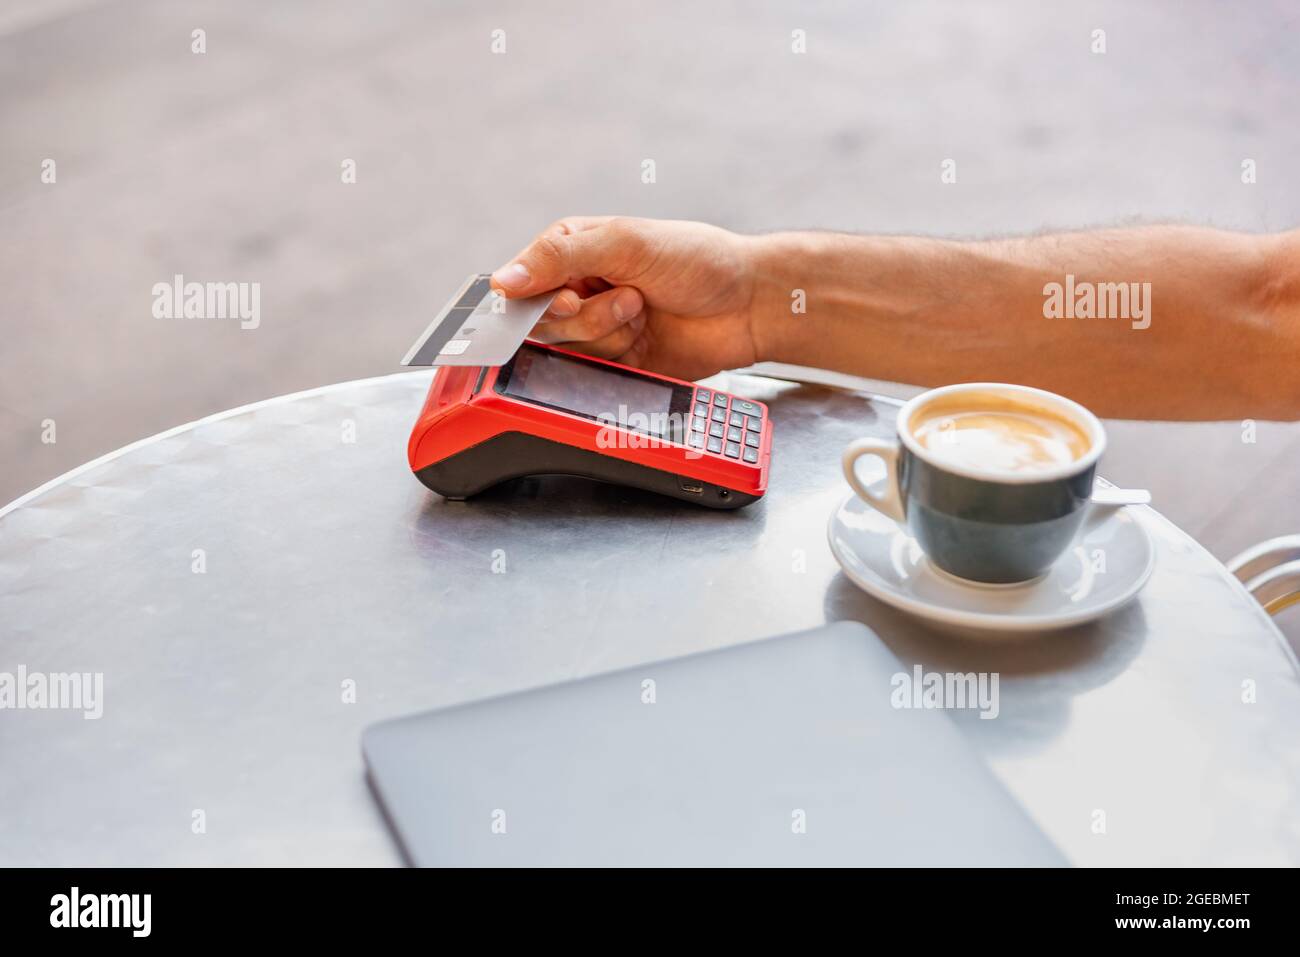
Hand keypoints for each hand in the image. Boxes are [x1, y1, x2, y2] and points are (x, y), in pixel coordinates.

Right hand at [490, 216, 758, 380]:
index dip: (540, 298)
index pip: (521, 282)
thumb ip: (560, 256)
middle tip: (630, 296)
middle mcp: (578, 291)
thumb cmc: (696, 260)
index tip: (573, 297)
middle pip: (544, 323)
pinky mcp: (615, 366)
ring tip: (643, 312)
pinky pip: (593, 376)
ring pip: (569, 350)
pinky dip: (620, 359)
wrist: (748, 305)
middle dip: (589, 314)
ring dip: (610, 333)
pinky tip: (644, 340)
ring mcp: (596, 330)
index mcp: (571, 253)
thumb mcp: (626, 242)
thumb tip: (502, 281)